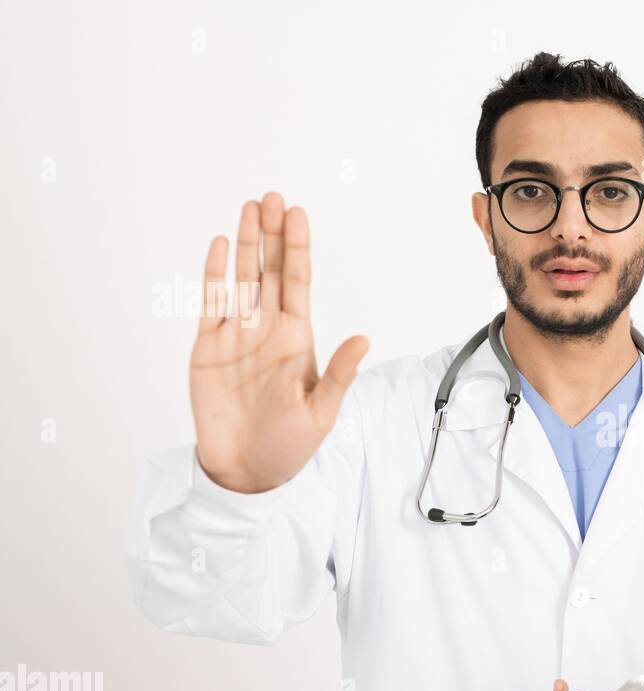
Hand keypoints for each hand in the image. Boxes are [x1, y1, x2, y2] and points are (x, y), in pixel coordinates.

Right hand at [190, 192, 369, 492]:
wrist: (246, 469)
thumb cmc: (289, 445)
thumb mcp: (321, 412)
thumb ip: (339, 374)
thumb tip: (364, 340)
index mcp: (297, 339)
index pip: (298, 283)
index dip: (297, 248)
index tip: (298, 214)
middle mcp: (267, 329)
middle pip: (269, 272)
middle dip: (271, 235)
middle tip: (272, 196)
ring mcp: (236, 335)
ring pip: (241, 279)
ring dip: (245, 244)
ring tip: (249, 208)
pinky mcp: (208, 347)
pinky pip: (210, 303)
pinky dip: (214, 274)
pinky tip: (220, 245)